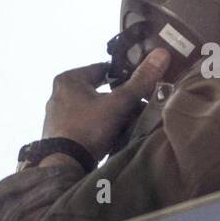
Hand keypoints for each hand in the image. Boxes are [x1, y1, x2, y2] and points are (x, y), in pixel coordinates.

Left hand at [41, 48, 169, 160]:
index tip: (142, 83)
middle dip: (121, 100)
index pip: (103, 69)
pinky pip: (87, 125)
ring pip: (95, 109)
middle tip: (141, 107)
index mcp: (69, 79)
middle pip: (100, 91)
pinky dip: (101, 128)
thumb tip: (162, 53)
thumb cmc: (88, 128)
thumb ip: (140, 81)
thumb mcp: (118, 103)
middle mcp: (59, 94)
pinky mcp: (60, 135)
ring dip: (113, 115)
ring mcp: (58, 116)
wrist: (63, 167)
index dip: (125, 75)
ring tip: (132, 123)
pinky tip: (115, 137)